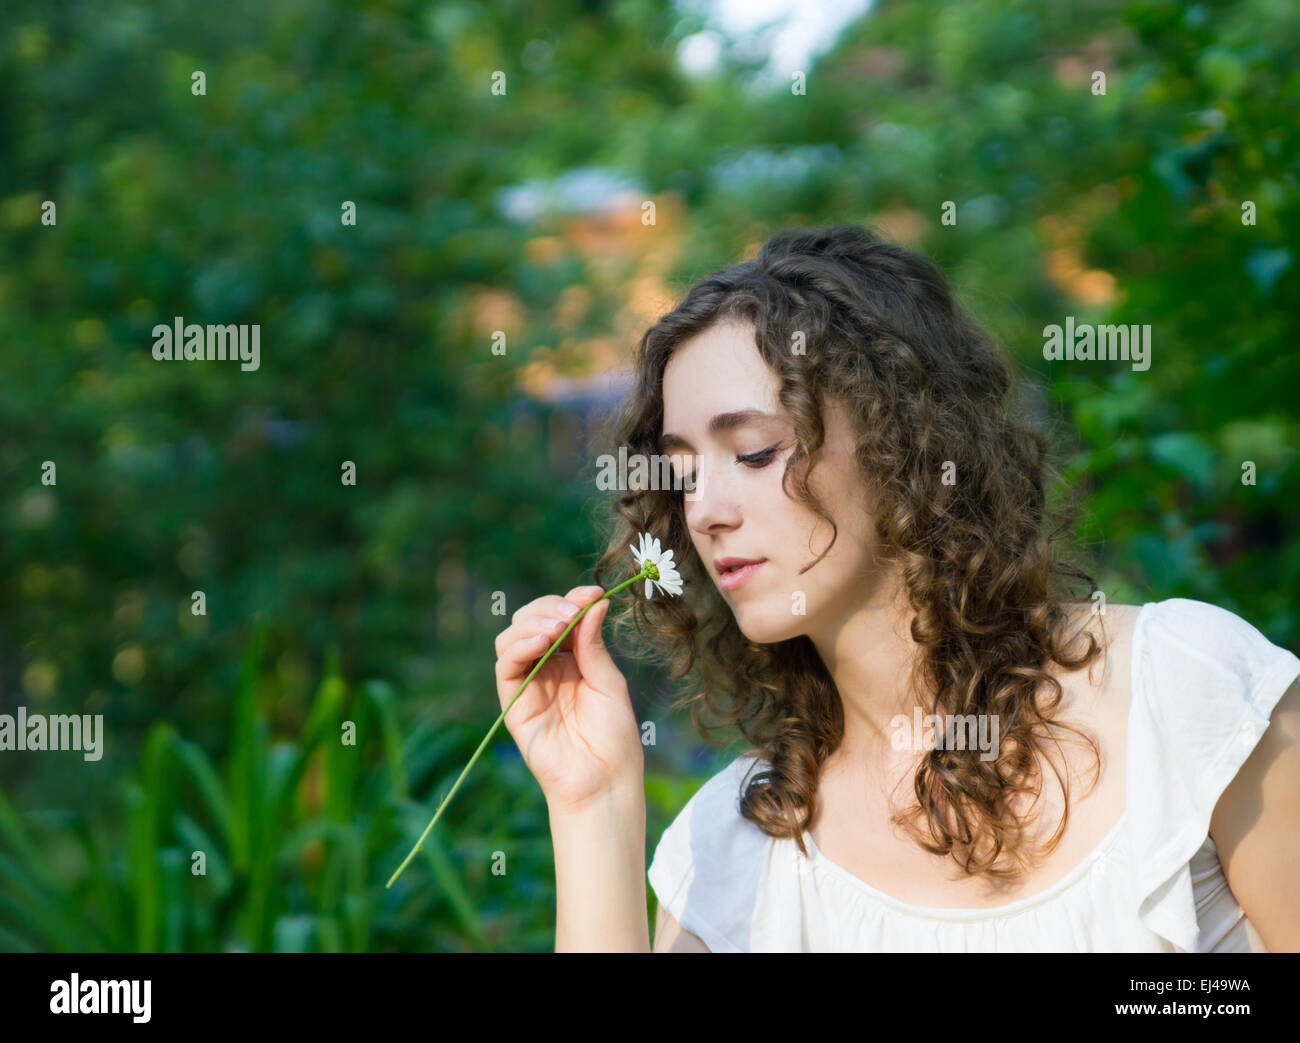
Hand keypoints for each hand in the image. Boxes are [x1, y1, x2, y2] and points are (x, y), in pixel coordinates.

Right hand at [494, 585, 643, 810]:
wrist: (604, 780)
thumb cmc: (614, 736)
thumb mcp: (609, 682)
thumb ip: (594, 644)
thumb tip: (594, 601)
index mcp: (573, 659)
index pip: (561, 617)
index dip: (572, 600)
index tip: (592, 592)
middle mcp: (547, 667)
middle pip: (532, 620)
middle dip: (551, 606)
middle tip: (572, 611)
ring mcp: (528, 683)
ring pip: (512, 636)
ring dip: (533, 623)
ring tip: (558, 628)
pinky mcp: (513, 702)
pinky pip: (505, 666)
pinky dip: (519, 647)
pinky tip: (541, 643)